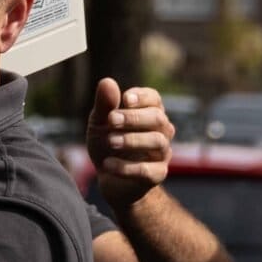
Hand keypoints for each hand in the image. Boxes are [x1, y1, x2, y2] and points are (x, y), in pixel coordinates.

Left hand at [87, 78, 172, 211]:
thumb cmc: (107, 144)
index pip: (154, 98)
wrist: (109, 179)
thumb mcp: (100, 123)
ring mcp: (161, 154)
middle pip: (157, 118)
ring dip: (132, 140)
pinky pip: (148, 170)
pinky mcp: (157, 175)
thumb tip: (107, 82)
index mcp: (149, 113)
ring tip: (110, 142)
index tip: (124, 99)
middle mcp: (161, 131)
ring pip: (157, 142)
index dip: (141, 97)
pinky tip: (107, 164)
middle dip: (134, 118)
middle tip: (111, 121)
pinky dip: (126, 167)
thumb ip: (104, 104)